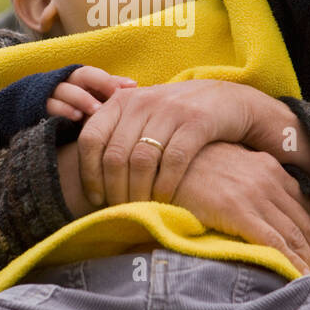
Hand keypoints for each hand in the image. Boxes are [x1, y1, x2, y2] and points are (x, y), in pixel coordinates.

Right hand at [46, 66, 136, 120]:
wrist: (33, 124)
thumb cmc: (70, 114)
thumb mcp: (90, 104)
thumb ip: (108, 96)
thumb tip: (135, 90)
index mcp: (79, 81)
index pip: (98, 74)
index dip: (113, 79)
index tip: (132, 87)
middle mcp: (66, 83)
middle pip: (82, 76)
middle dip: (100, 83)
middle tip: (116, 95)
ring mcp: (51, 94)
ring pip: (66, 89)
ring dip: (82, 98)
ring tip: (97, 109)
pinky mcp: (38, 108)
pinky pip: (50, 105)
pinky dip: (63, 109)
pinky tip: (75, 117)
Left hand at [76, 79, 260, 207]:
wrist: (226, 100)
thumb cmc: (176, 116)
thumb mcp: (142, 114)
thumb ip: (116, 131)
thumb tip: (84, 168)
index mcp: (121, 101)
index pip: (91, 139)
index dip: (88, 173)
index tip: (96, 198)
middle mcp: (142, 102)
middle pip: (115, 156)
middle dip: (115, 190)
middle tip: (120, 210)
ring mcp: (170, 110)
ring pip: (142, 161)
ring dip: (138, 192)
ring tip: (141, 208)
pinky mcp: (197, 122)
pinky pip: (174, 160)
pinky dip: (165, 185)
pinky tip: (164, 198)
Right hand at [173, 142, 309, 275]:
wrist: (160, 159)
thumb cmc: (190, 170)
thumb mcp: (229, 173)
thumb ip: (250, 190)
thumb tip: (263, 218)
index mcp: (271, 170)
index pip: (308, 209)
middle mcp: (269, 179)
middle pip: (307, 225)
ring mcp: (254, 193)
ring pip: (294, 236)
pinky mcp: (237, 208)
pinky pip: (273, 242)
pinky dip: (289, 263)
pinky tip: (296, 280)